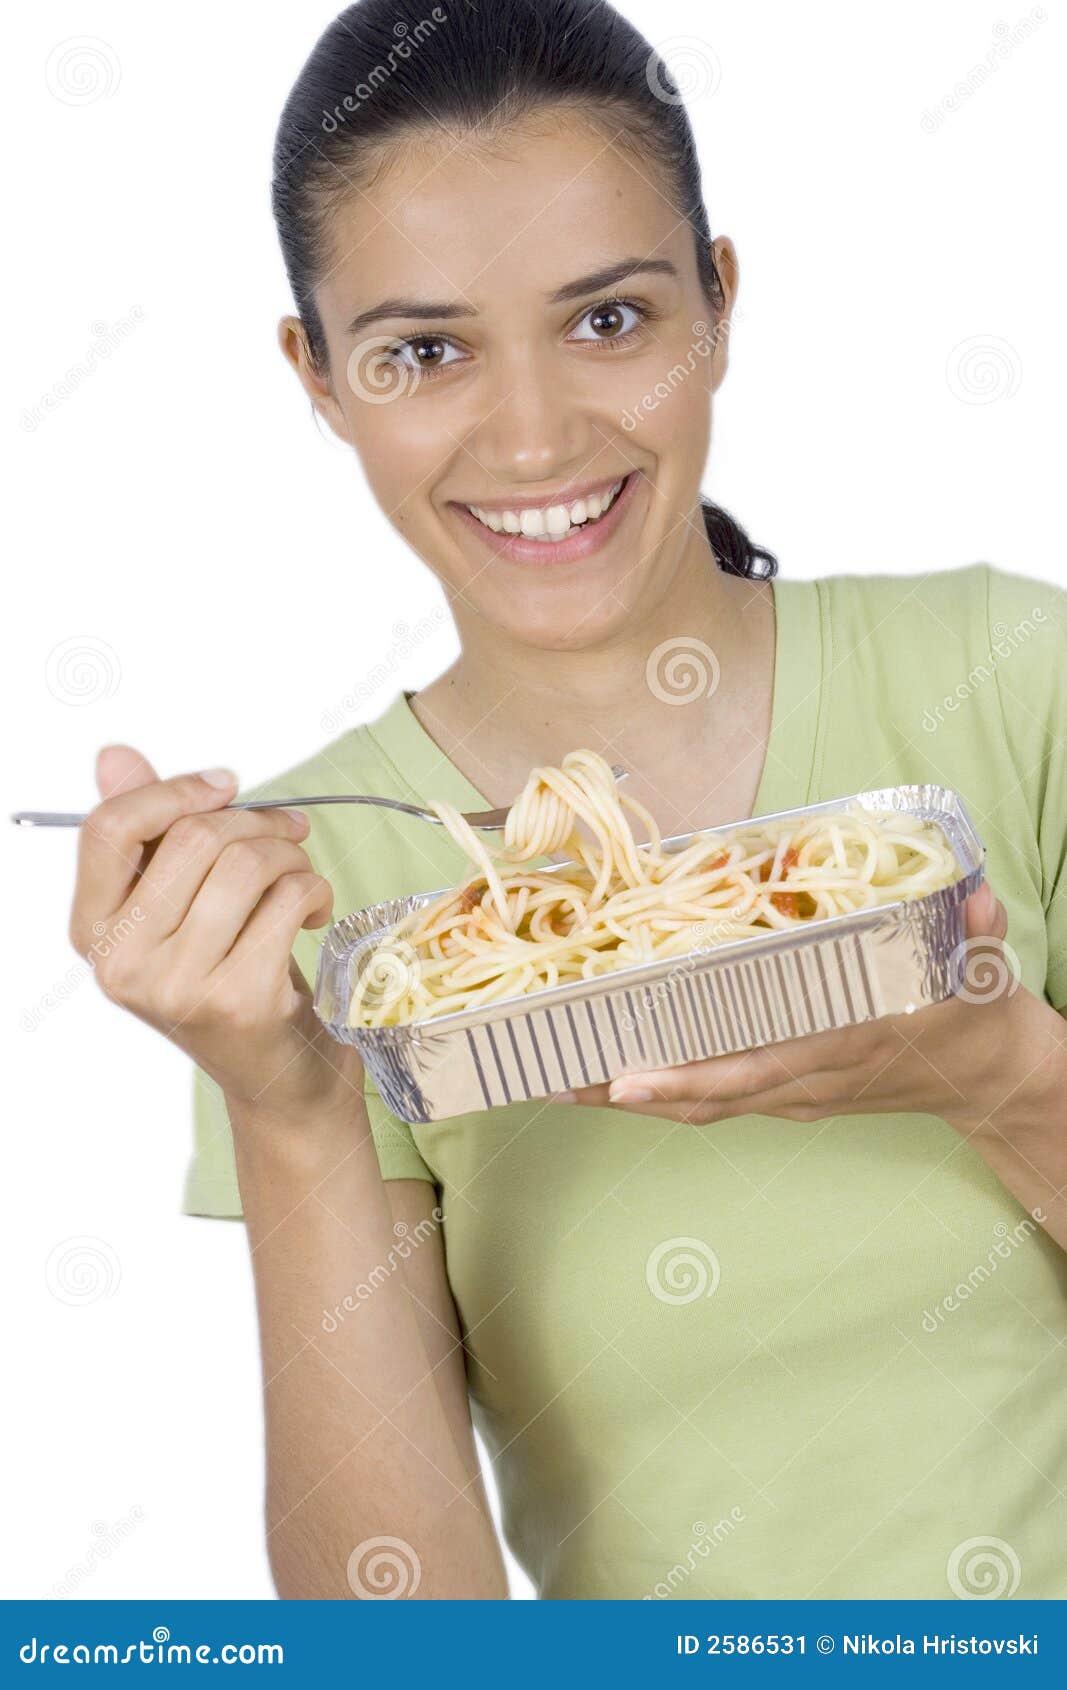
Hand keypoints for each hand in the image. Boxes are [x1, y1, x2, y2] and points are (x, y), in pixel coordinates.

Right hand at [68, 744, 363, 1126]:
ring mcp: (179, 986)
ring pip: (247, 865)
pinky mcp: (240, 998)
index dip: (173, 790)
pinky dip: (314, 891)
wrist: (275, 1076)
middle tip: (289, 834)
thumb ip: (148, 833)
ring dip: (292, 857)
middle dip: (257, 822)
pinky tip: (313, 913)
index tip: (225, 786)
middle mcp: (123, 963)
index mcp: (93, 932)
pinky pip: (288, 900)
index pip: (108, 830)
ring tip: (300, 880)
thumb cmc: (228, 974)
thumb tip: (115, 756)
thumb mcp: (180, 907)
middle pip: (194, 837)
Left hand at [568, 882, 1046, 1133]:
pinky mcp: (792, 1096)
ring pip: (706, 1106)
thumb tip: (978, 899)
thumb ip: (977, 933)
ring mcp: (798, 1095)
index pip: (756, 1071)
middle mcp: (810, 1079)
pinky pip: (720, 1102)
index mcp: (844, 1046)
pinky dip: (668, 1094)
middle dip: (633, 1093)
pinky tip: (617, 1077)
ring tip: (564, 1080)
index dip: (691, 1080)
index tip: (628, 1079)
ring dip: (637, 1098)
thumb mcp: (983, 973)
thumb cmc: (974, 1016)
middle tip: (559, 1078)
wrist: (987, 1079)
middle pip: (708, 1097)